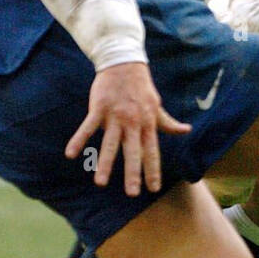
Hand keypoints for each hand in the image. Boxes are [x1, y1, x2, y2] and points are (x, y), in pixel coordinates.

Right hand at [65, 62, 189, 195]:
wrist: (124, 63)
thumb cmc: (141, 88)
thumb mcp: (157, 106)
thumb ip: (169, 123)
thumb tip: (187, 130)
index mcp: (148, 124)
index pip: (152, 151)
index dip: (153, 170)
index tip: (154, 188)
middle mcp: (133, 123)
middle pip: (133, 152)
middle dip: (133, 173)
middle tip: (133, 194)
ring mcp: (115, 116)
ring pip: (110, 144)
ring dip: (105, 164)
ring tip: (100, 183)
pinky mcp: (99, 108)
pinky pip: (88, 127)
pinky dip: (79, 139)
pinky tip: (71, 154)